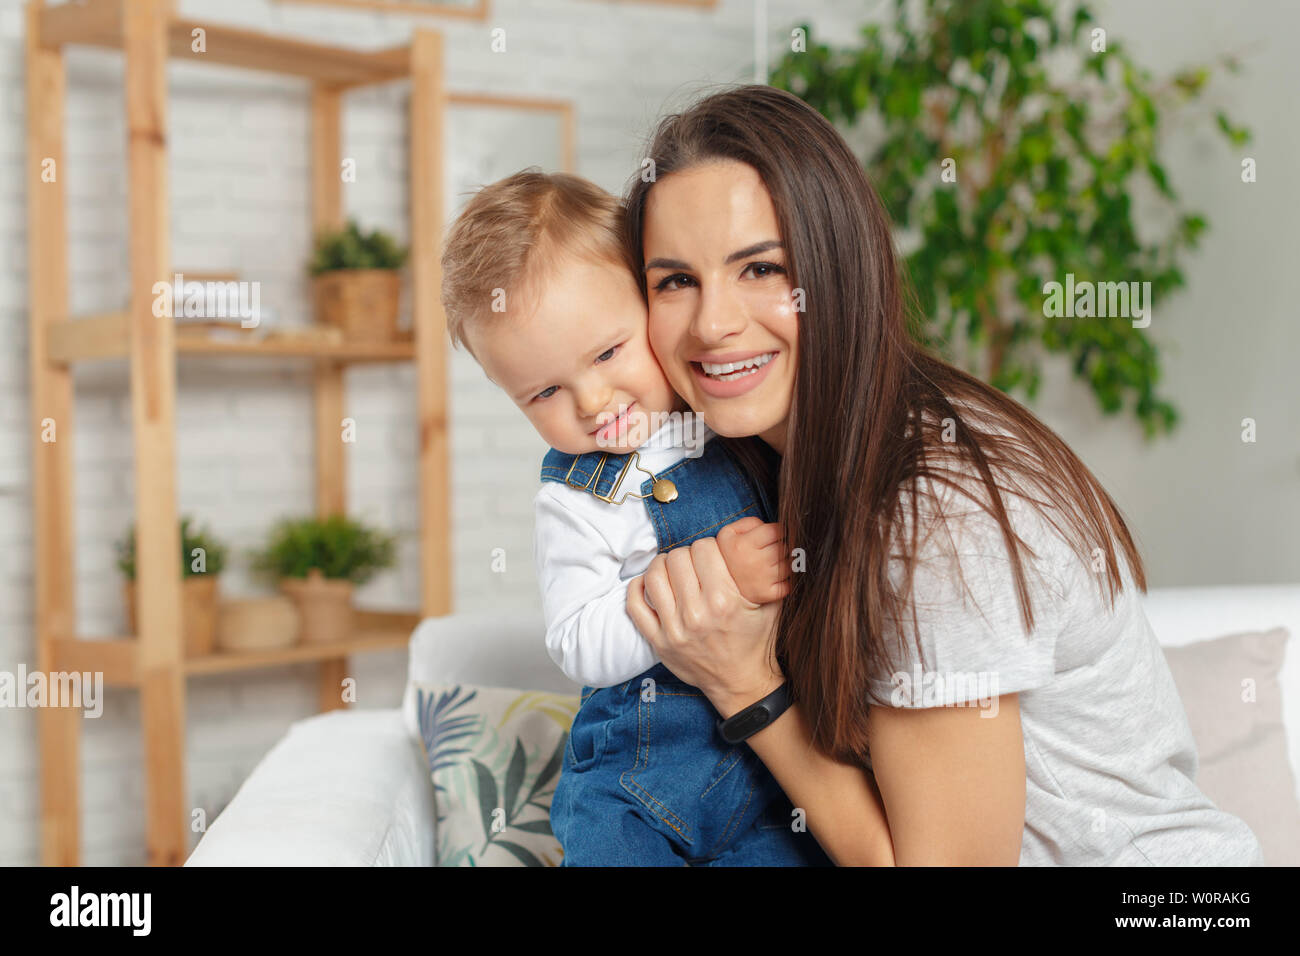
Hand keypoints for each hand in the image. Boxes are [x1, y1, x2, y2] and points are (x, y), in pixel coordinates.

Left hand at [627, 536, 784, 716]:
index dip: (709, 547)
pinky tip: (650, 583)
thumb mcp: (771, 605)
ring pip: (654, 576)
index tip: (712, 556)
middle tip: (694, 564)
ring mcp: (674, 629)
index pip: (704, 549)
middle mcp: (697, 614)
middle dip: (686, 555)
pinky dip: (638, 588)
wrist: (742, 683)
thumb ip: (770, 572)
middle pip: (677, 558)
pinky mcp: (659, 642)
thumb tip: (776, 538)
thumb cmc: (757, 640)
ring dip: (662, 566)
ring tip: (673, 570)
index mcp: (725, 600)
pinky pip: (634, 606)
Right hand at [716, 517, 789, 604]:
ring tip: (772, 564)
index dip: (778, 531)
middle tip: (771, 550)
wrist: (722, 585)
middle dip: (781, 546)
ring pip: (789, 564)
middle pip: (784, 547)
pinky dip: (786, 580)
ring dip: (785, 563)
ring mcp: (762, 580)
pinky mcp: (768, 594)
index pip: (776, 530)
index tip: (773, 535)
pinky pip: (789, 583)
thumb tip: (774, 528)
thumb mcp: (729, 532)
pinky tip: (774, 577)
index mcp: (743, 545)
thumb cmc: (731, 553)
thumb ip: (750, 522)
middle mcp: (753, 562)